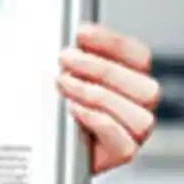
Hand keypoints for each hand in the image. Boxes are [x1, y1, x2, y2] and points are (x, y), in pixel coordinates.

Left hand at [56, 23, 160, 174]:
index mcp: (131, 78)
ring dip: (96, 95)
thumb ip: (72, 53)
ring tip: (64, 85)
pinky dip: (97, 120)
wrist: (40, 141)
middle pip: (143, 85)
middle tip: (65, 60)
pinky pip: (123, 141)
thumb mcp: (62, 70)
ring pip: (138, 115)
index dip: (111, 42)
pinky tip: (74, 109)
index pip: (139, 56)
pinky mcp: (121, 153)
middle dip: (100, 68)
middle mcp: (139, 105)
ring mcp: (134, 132)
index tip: (81, 33)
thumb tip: (62, 31)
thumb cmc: (53, 102)